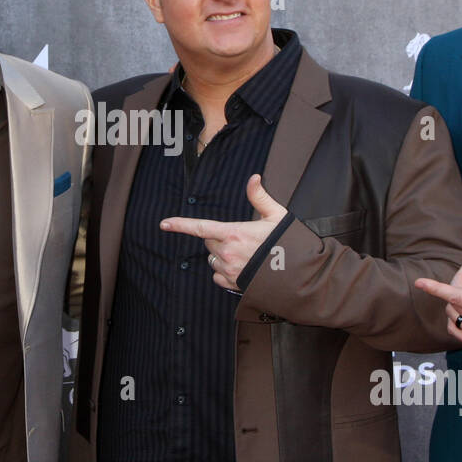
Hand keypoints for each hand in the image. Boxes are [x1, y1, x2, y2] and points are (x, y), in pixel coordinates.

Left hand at [159, 174, 286, 290]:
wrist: (296, 274)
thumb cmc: (287, 243)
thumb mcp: (276, 216)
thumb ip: (260, 197)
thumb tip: (254, 178)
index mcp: (233, 233)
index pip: (200, 227)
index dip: (180, 225)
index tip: (164, 224)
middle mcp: (227, 252)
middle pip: (209, 242)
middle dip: (219, 238)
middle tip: (241, 237)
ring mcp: (228, 269)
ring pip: (213, 259)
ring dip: (222, 255)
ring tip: (245, 253)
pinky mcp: (232, 284)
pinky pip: (218, 276)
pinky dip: (225, 271)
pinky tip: (241, 267)